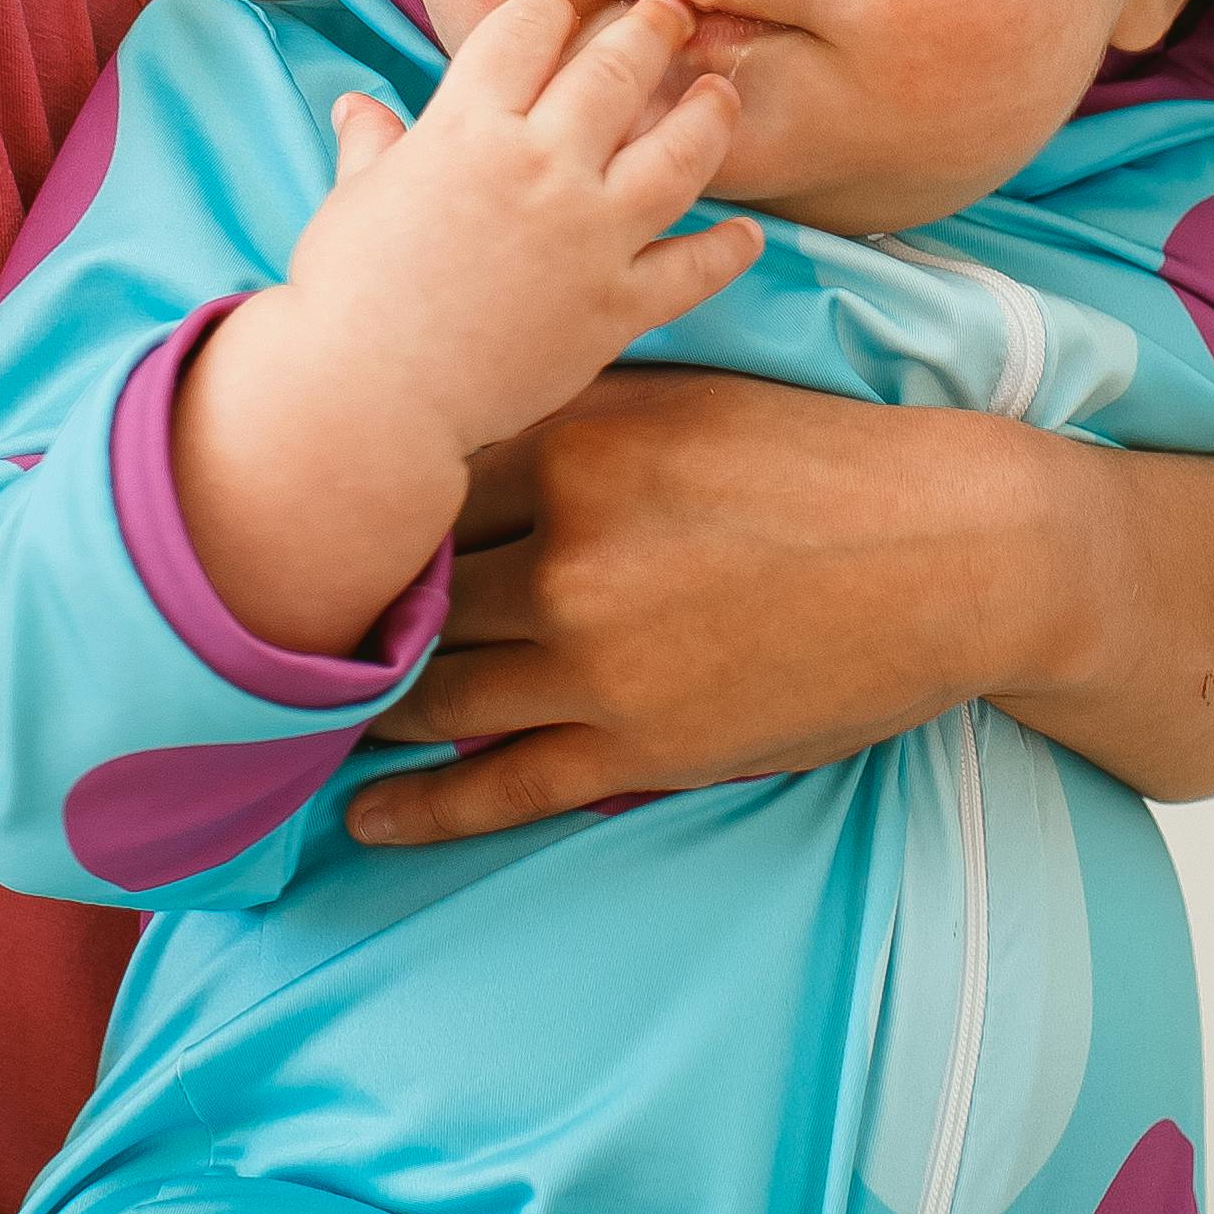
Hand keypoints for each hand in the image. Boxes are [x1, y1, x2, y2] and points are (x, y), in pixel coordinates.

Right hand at [264, 0, 754, 460]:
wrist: (371, 400)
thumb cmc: (345, 297)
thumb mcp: (352, 202)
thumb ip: (372, 146)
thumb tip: (358, 107)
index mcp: (467, 128)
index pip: (528, 29)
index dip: (547, 12)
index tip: (559, 17)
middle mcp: (540, 166)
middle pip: (617, 68)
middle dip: (650, 29)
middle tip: (670, 15)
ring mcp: (588, 235)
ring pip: (678, 151)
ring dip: (709, 114)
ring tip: (721, 93)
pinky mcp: (616, 306)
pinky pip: (694, 269)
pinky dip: (728, 251)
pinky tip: (749, 236)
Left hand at [346, 367, 1048, 842]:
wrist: (953, 552)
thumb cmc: (816, 461)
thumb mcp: (680, 396)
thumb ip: (567, 405)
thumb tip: (460, 409)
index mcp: (575, 445)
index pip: (421, 477)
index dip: (356, 503)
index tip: (297, 513)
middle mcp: (566, 554)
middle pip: (409, 588)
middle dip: (337, 610)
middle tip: (261, 627)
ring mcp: (595, 662)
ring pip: (434, 691)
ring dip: (365, 707)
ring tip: (292, 722)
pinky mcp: (635, 747)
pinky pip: (498, 790)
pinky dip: (419, 811)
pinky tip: (362, 816)